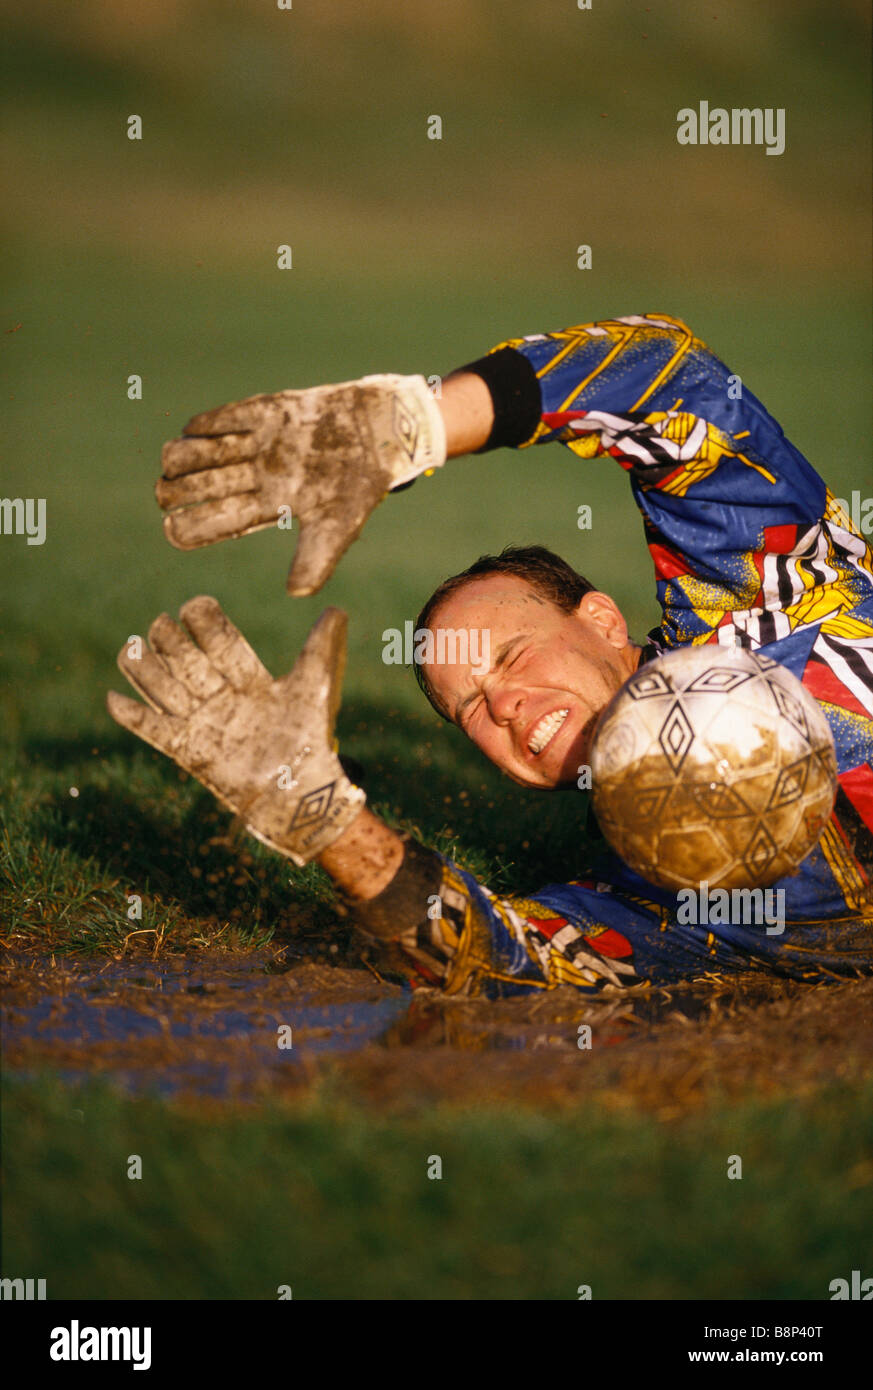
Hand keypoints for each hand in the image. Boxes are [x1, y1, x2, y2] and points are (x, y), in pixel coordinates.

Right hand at [107, 598, 364, 865]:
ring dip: (146, 670)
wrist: (300, 792)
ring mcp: (205, 724)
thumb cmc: (311, 740)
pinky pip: (155, 732)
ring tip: (130, 647)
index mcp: (250, 681)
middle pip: (188, 662)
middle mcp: (223, 700)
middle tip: (160, 624)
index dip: (207, 624)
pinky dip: (134, 717)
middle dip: (172, 642)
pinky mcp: (190, 751)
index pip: (221, 644)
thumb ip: (320, 648)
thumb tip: (337, 610)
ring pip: (166, 691)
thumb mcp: (315, 689)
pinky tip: (113, 699)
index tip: (195, 605)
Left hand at [155, 374, 445, 594]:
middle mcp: (255, 477)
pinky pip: (223, 419)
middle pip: (200, 487)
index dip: (190, 528)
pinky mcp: (264, 413)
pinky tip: (194, 430)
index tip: (171, 530)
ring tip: (172, 460)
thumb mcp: (339, 528)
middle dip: (177, 491)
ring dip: (184, 456)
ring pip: (204, 452)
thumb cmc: (360, 487)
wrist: (382, 434)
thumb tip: (295, 595)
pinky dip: (206, 424)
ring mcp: (257, 444)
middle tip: (166, 493)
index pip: (217, 523)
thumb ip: (316, 560)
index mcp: (267, 508)